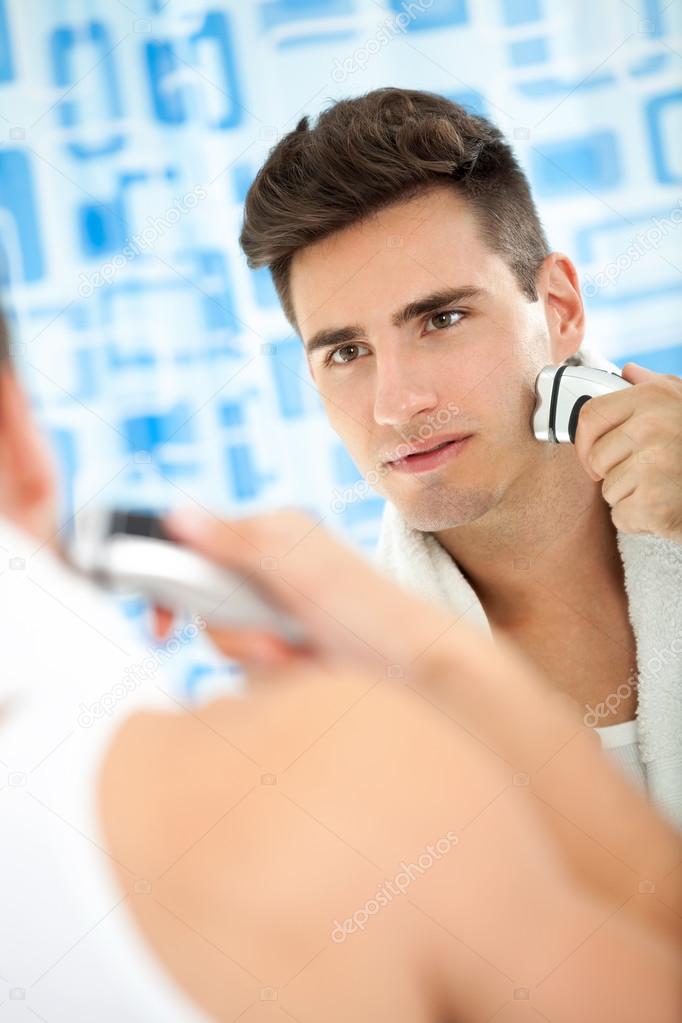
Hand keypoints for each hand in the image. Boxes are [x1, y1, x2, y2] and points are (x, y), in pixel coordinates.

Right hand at [162, 507, 469, 674]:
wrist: (423, 673)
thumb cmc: (372, 614)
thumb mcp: (301, 572)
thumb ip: (237, 543)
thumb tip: (176, 515)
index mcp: (272, 535)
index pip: (195, 549)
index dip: (170, 584)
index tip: (161, 625)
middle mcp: (273, 571)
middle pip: (207, 607)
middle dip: (236, 635)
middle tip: (275, 642)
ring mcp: (282, 614)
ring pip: (230, 644)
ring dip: (261, 659)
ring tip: (304, 658)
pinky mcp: (292, 651)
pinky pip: (255, 671)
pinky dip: (278, 677)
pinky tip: (312, 671)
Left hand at [573, 363, 681, 540]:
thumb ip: (653, 387)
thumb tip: (628, 372)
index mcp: (653, 398)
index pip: (590, 415)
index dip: (586, 439)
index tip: (595, 453)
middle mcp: (650, 427)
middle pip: (596, 458)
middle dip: (614, 471)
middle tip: (646, 471)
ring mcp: (652, 465)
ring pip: (608, 489)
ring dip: (628, 495)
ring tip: (660, 486)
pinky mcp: (653, 503)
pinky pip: (621, 515)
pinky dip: (638, 519)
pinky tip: (662, 506)